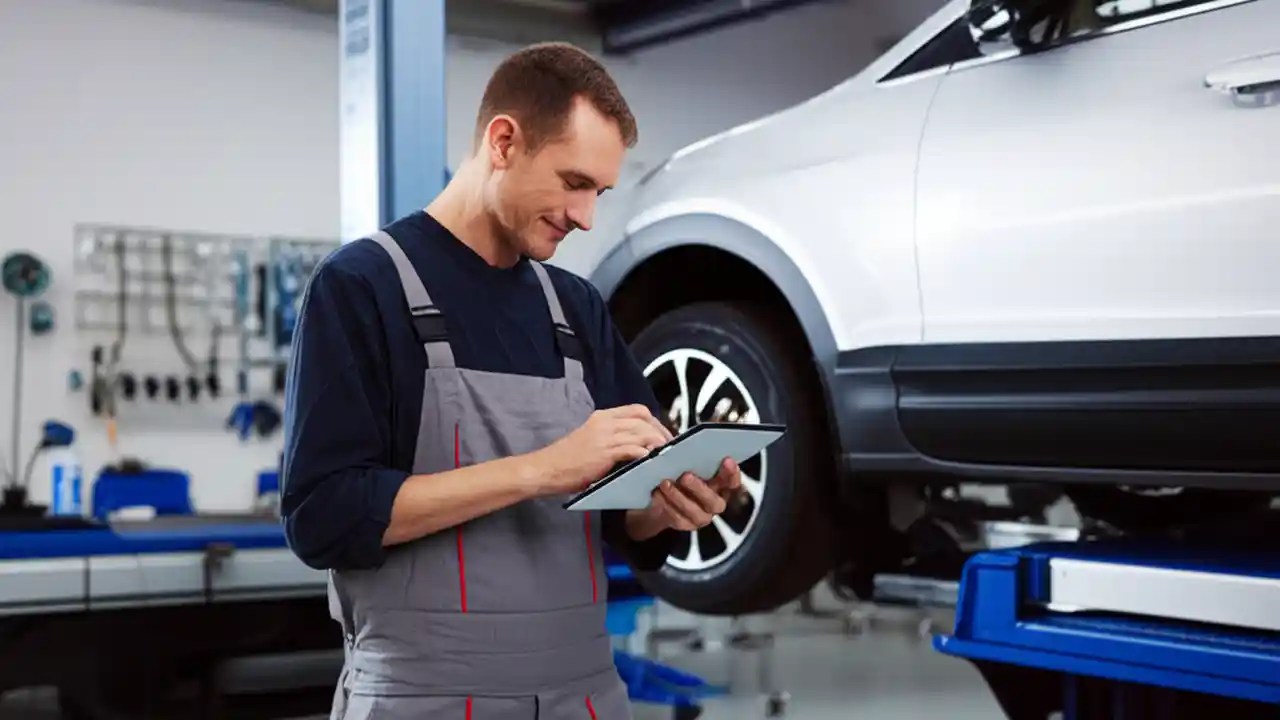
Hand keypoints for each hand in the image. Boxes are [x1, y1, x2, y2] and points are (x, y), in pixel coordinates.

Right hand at [532, 404, 672, 495]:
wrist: (546, 468)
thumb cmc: (567, 460)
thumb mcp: (590, 440)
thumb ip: (611, 439)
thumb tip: (636, 447)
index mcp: (602, 416)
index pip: (637, 410)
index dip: (655, 422)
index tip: (664, 436)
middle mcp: (604, 422)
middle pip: (643, 419)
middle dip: (661, 432)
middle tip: (670, 447)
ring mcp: (604, 436)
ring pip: (641, 432)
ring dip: (657, 444)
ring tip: (665, 455)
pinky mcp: (604, 452)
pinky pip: (632, 449)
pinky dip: (645, 454)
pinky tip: (651, 461)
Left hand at [630, 457, 742, 536]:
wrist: (664, 495)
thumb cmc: (679, 472)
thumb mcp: (685, 462)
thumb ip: (689, 457)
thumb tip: (676, 447)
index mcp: (721, 485)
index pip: (732, 481)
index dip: (732, 472)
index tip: (726, 460)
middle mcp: (714, 503)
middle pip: (713, 501)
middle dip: (699, 488)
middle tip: (685, 475)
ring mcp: (702, 516)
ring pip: (695, 512)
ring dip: (679, 497)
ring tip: (665, 483)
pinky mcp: (686, 524)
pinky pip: (678, 519)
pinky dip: (667, 505)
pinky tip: (658, 494)